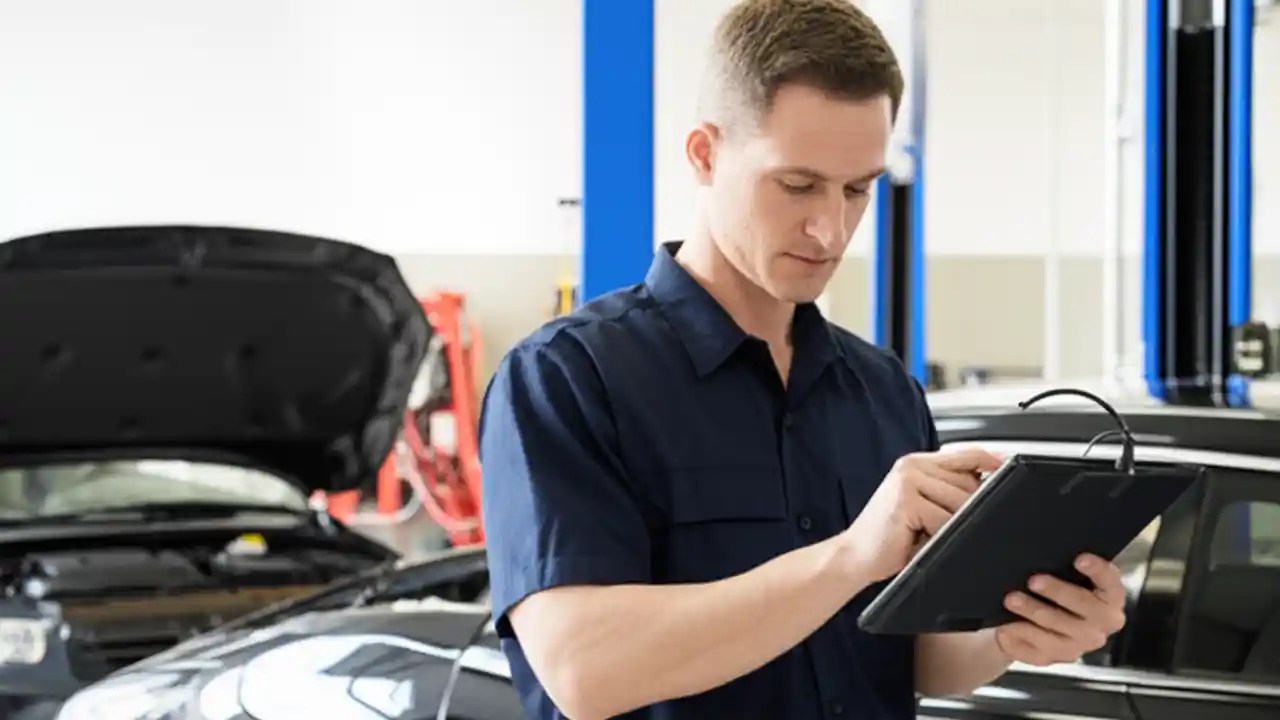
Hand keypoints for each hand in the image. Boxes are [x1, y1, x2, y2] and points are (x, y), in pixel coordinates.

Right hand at [842, 447, 1003, 583]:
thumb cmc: (890, 537)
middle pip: (970, 482)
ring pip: (961, 502)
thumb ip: (948, 492)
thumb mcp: (922, 508)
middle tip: (939, 528)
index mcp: (917, 464)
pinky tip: (919, 539)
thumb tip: (988, 487)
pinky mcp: (906, 500)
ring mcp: (908, 480)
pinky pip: (945, 521)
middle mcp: (912, 466)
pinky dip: (939, 537)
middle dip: (969, 510)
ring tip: (926, 534)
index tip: (1011, 466)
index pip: (966, 453)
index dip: (992, 460)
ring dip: (953, 526)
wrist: (854, 556)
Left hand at [995, 553, 1127, 666]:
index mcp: (1110, 600)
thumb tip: (1048, 552)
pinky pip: (1035, 650)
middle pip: (1082, 607)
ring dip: (1032, 613)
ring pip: (1055, 630)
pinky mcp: (1052, 658)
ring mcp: (1077, 646)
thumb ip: (1067, 568)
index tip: (1079, 559)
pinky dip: (1019, 637)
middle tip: (1034, 580)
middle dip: (1057, 592)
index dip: (1098, 571)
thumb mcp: (1066, 577)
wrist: (1035, 622)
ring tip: (1011, 599)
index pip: (1111, 584)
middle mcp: (1099, 626)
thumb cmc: (1055, 592)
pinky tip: (1007, 628)